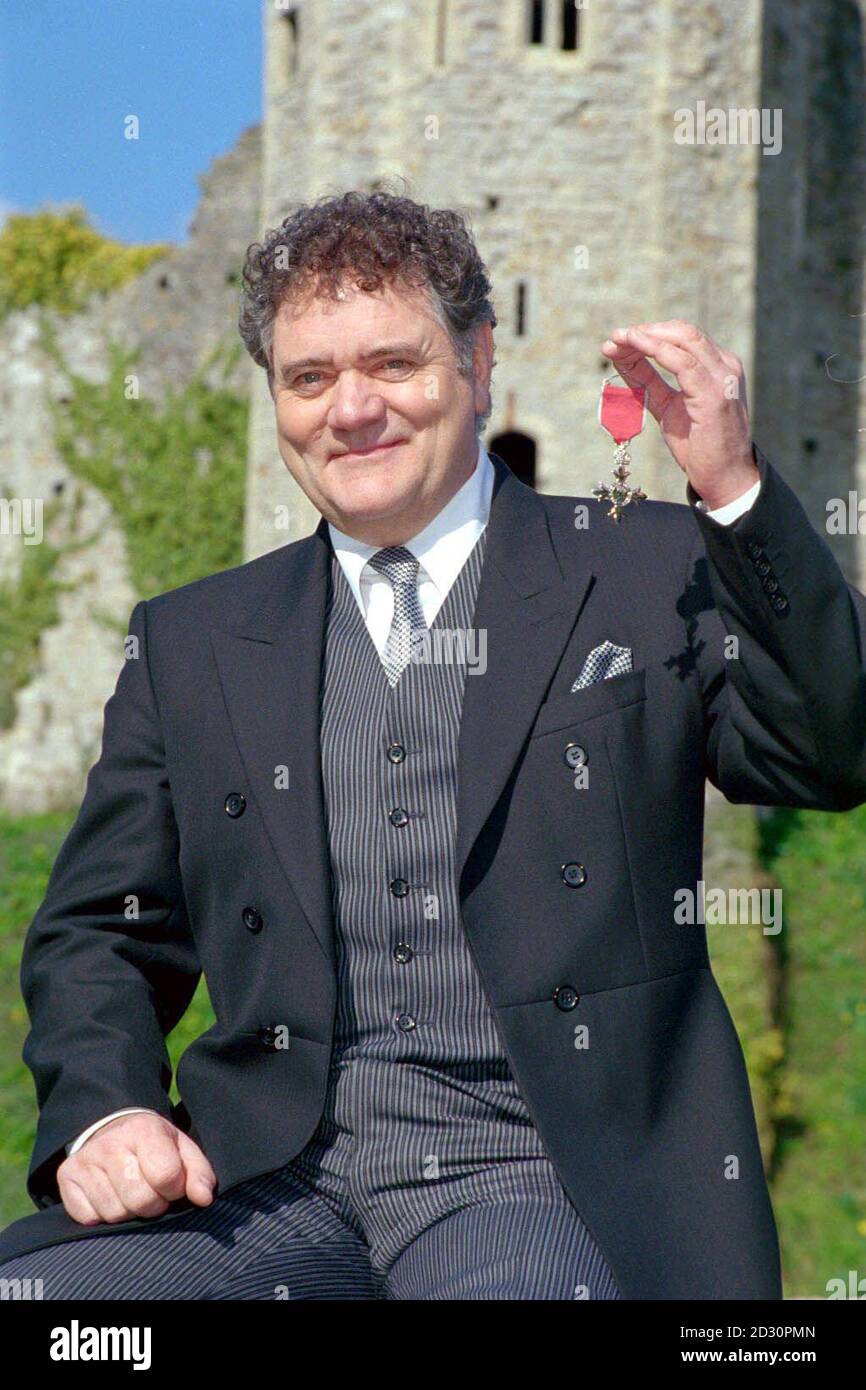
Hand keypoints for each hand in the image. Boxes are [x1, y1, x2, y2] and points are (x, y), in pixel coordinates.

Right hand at [56, 1112, 216, 1225]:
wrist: (112, 1129)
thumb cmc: (153, 1146)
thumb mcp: (182, 1149)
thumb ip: (199, 1173)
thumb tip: (204, 1198)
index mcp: (144, 1129)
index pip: (166, 1176)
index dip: (175, 1188)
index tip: (172, 1184)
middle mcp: (110, 1142)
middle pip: (140, 1199)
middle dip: (153, 1204)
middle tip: (151, 1191)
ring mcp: (85, 1159)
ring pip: (115, 1213)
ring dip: (128, 1211)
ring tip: (130, 1191)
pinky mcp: (66, 1176)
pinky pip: (88, 1217)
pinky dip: (102, 1214)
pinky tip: (108, 1194)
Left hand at [599, 320, 759, 509]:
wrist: (723, 478)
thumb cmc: (698, 446)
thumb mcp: (668, 406)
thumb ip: (649, 382)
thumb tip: (623, 359)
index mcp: (716, 366)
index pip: (681, 337)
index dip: (648, 334)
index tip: (618, 340)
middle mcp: (723, 366)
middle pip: (681, 332)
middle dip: (645, 330)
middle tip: (615, 336)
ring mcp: (722, 377)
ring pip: (682, 339)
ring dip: (645, 337)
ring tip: (618, 339)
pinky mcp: (714, 394)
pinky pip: (683, 363)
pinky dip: (656, 350)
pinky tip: (635, 346)